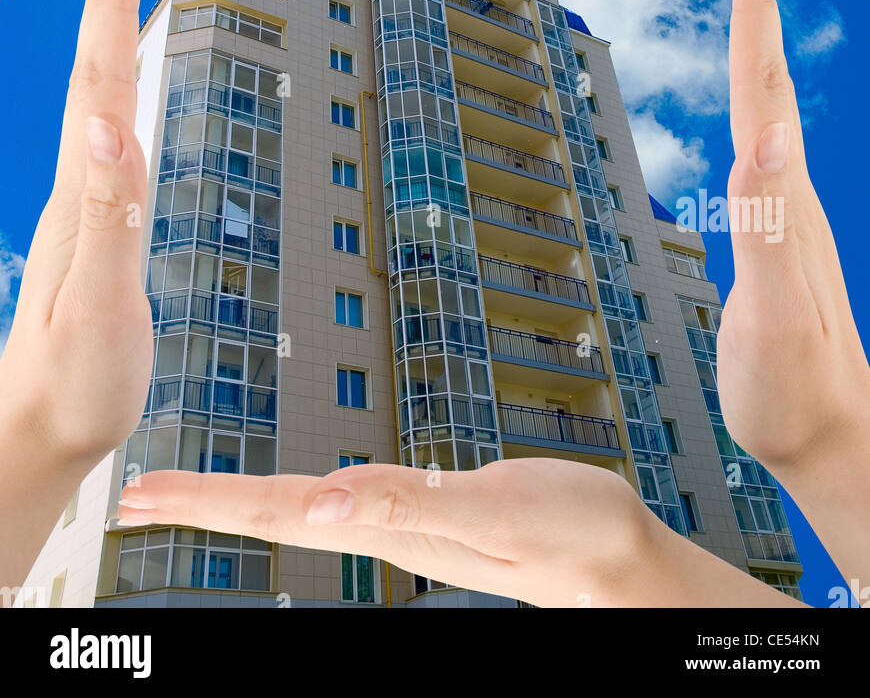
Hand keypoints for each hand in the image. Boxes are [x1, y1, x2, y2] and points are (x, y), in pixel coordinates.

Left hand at [0, 0, 151, 595]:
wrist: (41, 431)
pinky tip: (120, 94)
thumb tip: (111, 128)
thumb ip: (107, 215)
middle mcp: (81, 190)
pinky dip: (116, 98)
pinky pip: (107, 142)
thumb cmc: (75, 381)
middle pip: (94, 81)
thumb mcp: (98, 303)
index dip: (110, 17)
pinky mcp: (95, 229)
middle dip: (106, 6)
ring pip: (97, 105)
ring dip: (107, 40)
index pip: (99, 88)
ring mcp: (85, 208)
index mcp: (83, 197)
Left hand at [120, 457, 798, 607]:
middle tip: (134, 494)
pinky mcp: (430, 508)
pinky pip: (352, 497)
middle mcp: (383, 525)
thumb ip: (412, 505)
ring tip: (192, 494)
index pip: (278, 510)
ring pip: (306, 505)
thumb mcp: (492, 512)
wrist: (616, 554)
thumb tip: (325, 502)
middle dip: (202, 502)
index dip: (208, 502)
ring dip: (241, 499)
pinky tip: (300, 495)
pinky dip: (307, 493)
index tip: (144, 496)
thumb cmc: (568, 532)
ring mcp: (404, 520)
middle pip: (275, 511)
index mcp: (386, 524)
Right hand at [718, 0, 869, 588]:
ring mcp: (785, 210)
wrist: (831, 439)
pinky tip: (752, 105)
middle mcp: (787, 190)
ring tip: (751, 0)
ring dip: (757, 45)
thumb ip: (768, 225)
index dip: (755, 11)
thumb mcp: (774, 313)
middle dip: (757, 4)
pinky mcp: (777, 234)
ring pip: (766, 106)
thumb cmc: (795, 390)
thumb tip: (762, 135)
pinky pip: (763, 146)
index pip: (759, 83)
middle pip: (764, 80)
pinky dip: (753, 104)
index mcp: (782, 194)